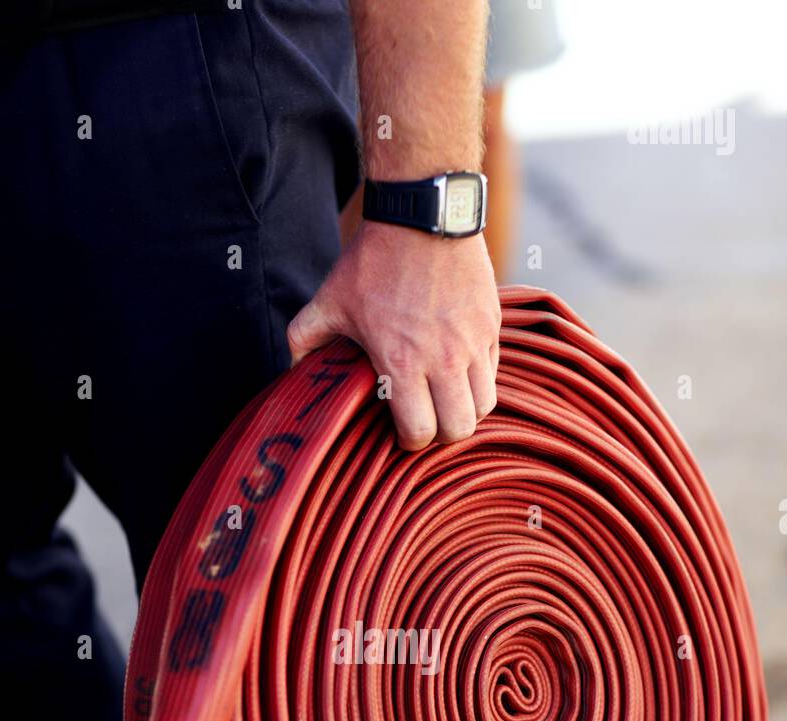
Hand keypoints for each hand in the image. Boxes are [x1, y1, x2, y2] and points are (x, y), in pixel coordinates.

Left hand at [287, 220, 500, 450]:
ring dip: (465, 408)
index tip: (400, 431)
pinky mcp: (492, 325)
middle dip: (441, 433)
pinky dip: (478, 377)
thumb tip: (292, 369)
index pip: (420, 432)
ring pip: (484, 405)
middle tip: (426, 418)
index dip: (408, 441)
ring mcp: (474, 342)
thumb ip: (305, 339)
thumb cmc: (373, 261)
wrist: (422, 213)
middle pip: (459, 429)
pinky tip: (458, 366)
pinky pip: (494, 371)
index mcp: (402, 362)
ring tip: (447, 397)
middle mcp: (444, 359)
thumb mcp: (329, 301)